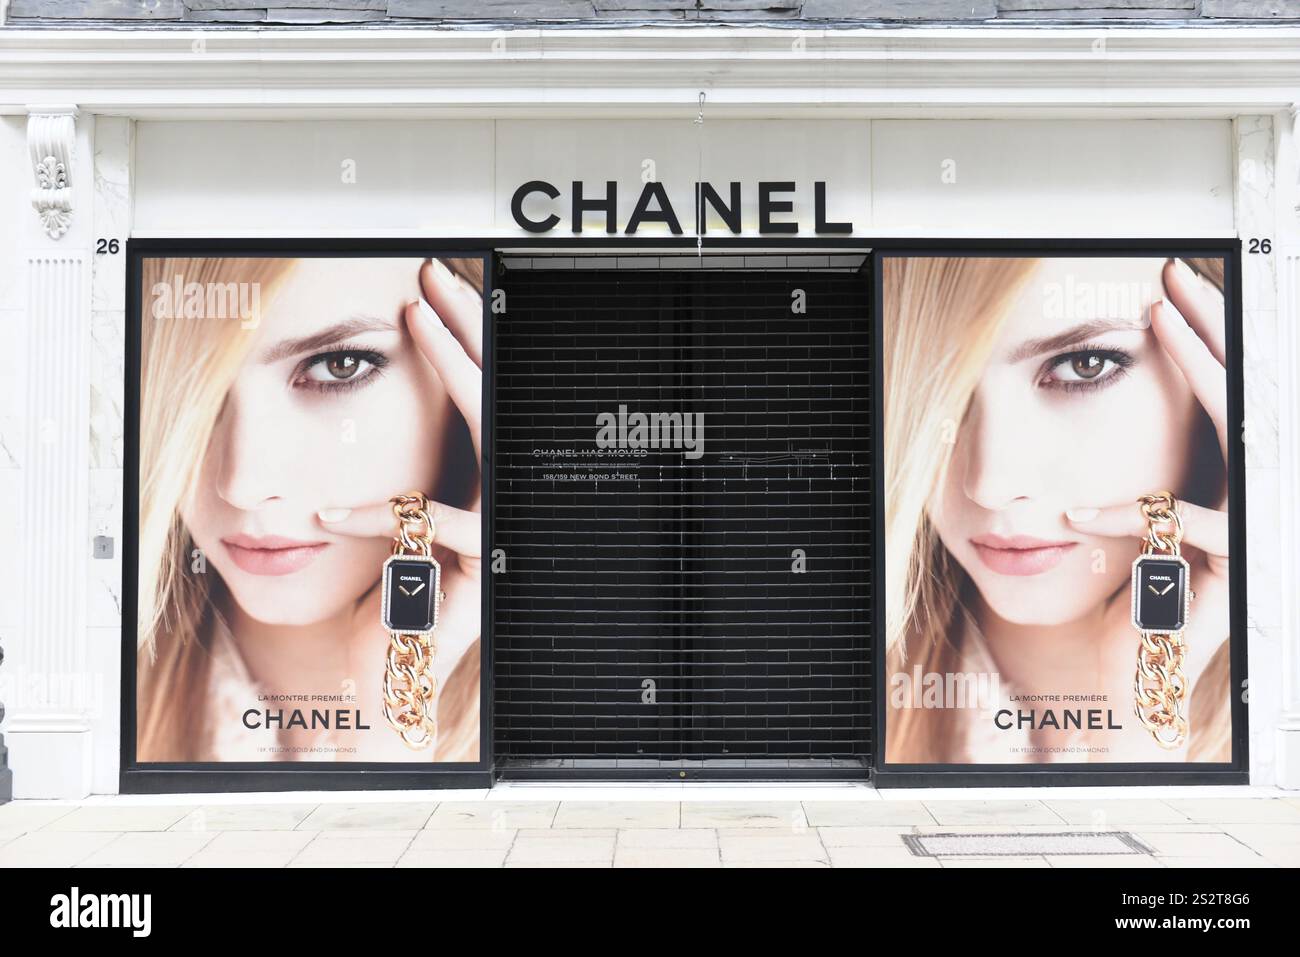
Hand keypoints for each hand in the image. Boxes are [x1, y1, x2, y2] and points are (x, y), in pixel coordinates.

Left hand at [317, 257, 483, 687]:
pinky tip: (331, 511)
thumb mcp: (390, 529)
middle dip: (468, 327)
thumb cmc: (396, 604)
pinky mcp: (481, 568)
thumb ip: (392, 484)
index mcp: (479, 486)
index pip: (482, 398)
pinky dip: (376, 515)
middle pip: (497, 394)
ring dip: (455, 368)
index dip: (464, 340)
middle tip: (435, 277)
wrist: (400, 676)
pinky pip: (431, 525)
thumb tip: (358, 425)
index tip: (433, 292)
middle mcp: (499, 498)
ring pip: (487, 431)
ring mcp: (497, 528)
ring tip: (418, 325)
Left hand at [1066, 258, 1228, 580]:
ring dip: (1202, 372)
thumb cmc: (1134, 596)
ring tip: (1159, 328)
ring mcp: (1252, 532)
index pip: (1231, 395)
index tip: (1177, 285)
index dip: (1212, 336)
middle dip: (1215, 329)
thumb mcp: (1135, 520)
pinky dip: (1127, 515)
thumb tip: (1098, 394)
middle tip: (1176, 280)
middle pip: (1247, 396)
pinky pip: (1184, 527)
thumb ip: (1141, 469)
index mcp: (1231, 485)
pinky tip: (1080, 510)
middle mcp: (1254, 499)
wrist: (1139, 678)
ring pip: (1239, 436)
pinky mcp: (1231, 574)